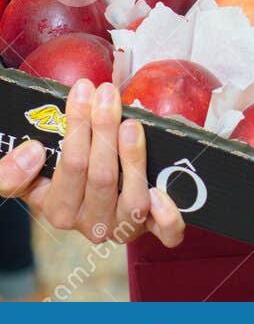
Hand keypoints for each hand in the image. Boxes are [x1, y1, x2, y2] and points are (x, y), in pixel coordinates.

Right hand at [0, 79, 184, 248]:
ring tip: (131, 124)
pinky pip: (165, 233)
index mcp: (60, 209)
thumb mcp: (31, 178)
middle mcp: (91, 223)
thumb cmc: (67, 180)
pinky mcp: (151, 229)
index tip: (81, 91)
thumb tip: (31, 152)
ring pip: (132, 199)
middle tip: (107, 92)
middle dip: (104, 128)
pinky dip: (168, 217)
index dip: (76, 126)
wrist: (97, 205)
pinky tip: (162, 192)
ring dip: (133, 159)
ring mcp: (123, 227)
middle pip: (101, 177)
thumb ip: (12, 172)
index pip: (69, 166)